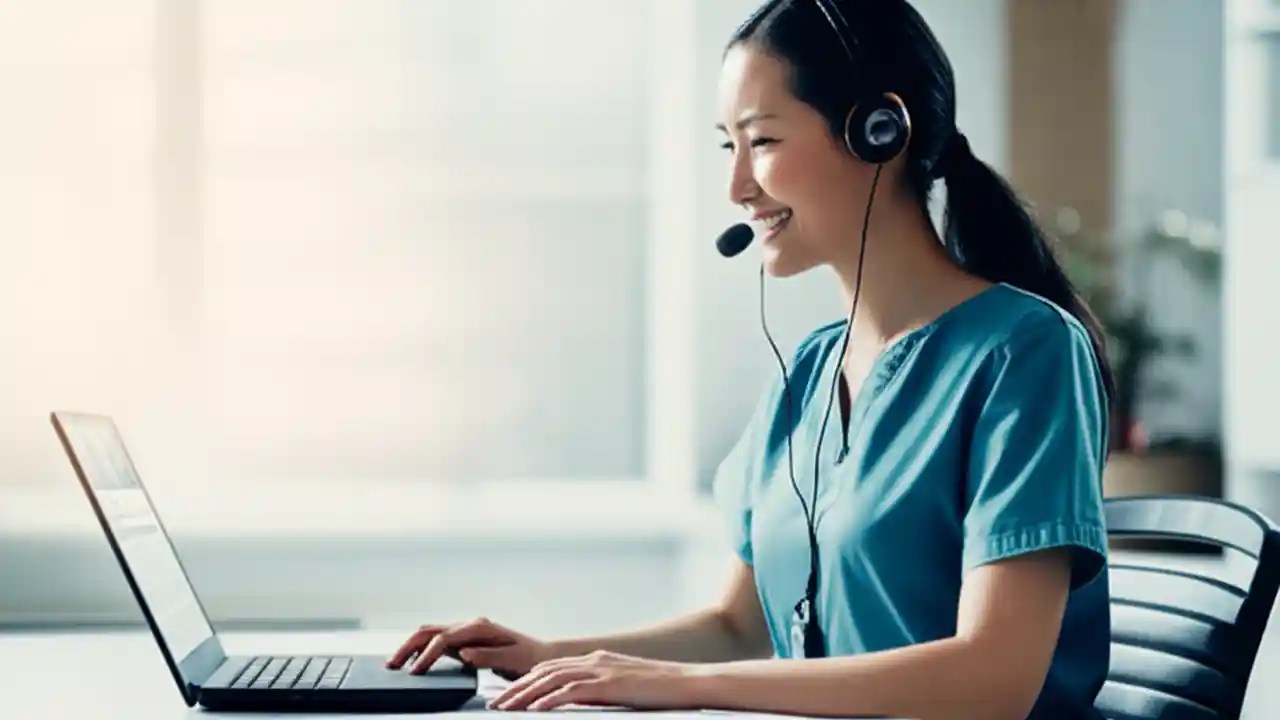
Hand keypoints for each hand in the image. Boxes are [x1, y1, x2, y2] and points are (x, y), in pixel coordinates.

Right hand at [385, 617, 552, 680]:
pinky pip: (436, 642)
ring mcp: (466, 631)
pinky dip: (420, 651)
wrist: (541, 655)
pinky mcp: (464, 641)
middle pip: (429, 631)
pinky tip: (412, 664)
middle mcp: (470, 625)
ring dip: (411, 647)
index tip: (415, 673)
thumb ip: (488, 656)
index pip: (443, 639)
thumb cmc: (529, 658)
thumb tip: (463, 653)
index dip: (426, 656)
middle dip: (408, 647)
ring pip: (429, 634)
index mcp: (480, 627)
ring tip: (394, 665)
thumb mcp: (513, 659)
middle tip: (391, 666)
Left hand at [487, 650, 698, 711]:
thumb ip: (599, 690)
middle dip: (516, 688)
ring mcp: (601, 670)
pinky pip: (572, 691)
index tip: (507, 696)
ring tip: (505, 709)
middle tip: (495, 705)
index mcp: (596, 660)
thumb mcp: (623, 686)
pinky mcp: (610, 684)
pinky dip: (551, 700)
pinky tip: (536, 710)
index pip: (551, 668)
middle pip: (544, 672)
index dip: (526, 681)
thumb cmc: (660, 689)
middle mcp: (594, 660)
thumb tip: (578, 703)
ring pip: (551, 679)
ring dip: (524, 695)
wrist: (688, 682)